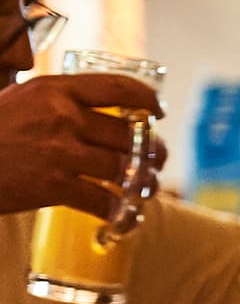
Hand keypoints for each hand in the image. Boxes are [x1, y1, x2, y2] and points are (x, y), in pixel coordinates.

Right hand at [0, 75, 165, 218]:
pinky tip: (121, 216)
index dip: (146, 98)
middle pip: (128, 134)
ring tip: (146, 188)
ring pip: (123, 168)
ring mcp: (59, 151)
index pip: (116, 87)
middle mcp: (62, 116)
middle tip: (157, 159)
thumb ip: (53, 101)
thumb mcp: (17, 99)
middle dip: (152, 150)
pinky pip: (102, 200)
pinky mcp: (53, 186)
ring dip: (142, 182)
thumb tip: (88, 105)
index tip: (157, 112)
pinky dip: (118, 211)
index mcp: (54, 90)